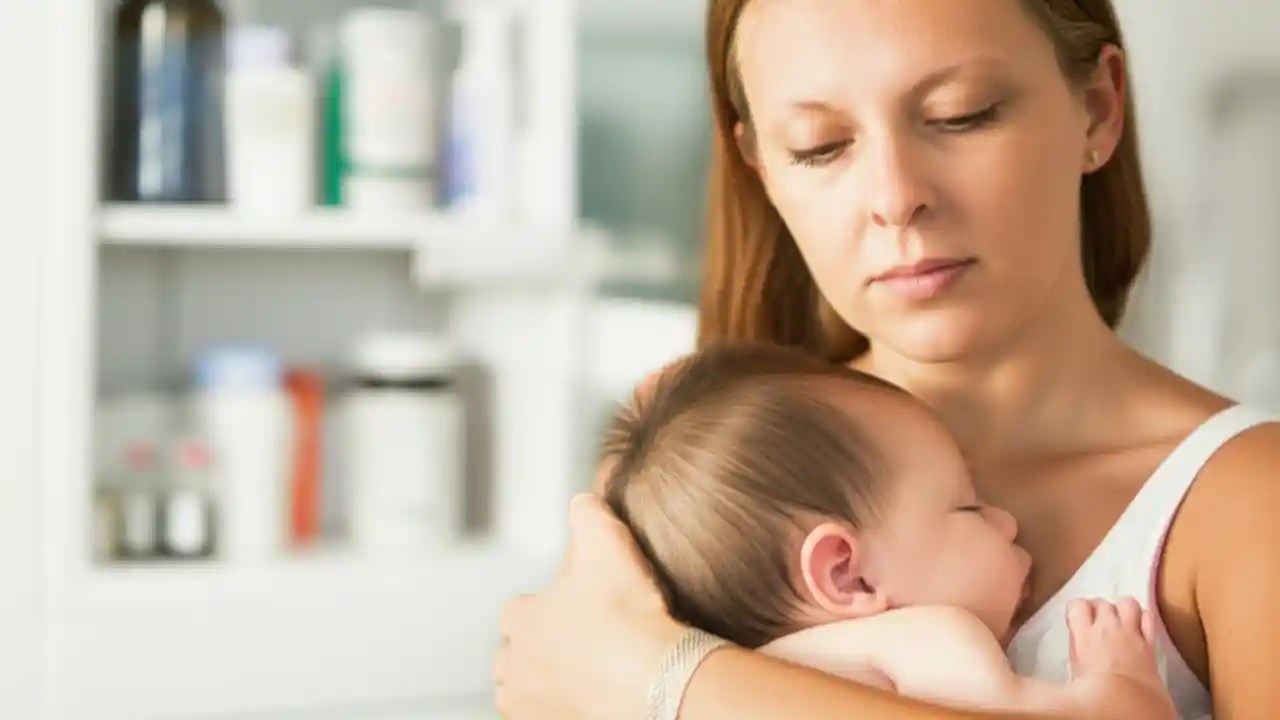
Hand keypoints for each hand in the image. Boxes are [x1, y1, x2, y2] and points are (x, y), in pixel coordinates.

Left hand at [494, 494, 686, 718]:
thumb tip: (581, 502)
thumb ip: (587, 514)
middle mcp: (516, 668)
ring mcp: (533, 707)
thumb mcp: (607, 543)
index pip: (516, 611)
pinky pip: (543, 718)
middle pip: (511, 657)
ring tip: (575, 674)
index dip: (543, 606)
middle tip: (573, 643)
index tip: (571, 606)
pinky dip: (557, 708)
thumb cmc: (628, 615)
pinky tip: (586, 697)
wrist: (656, 678)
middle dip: (534, 649)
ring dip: (539, 682)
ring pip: (520, 693)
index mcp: (521, 622)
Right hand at [1067, 598, 1175, 718]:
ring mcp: (1131, 633)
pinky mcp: (1149, 642)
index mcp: (1085, 635)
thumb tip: (1068, 644)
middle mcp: (1108, 628)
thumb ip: (1073, 650)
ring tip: (1117, 618)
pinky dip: (1142, 617)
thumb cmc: (1098, 695)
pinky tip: (1137, 626)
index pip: (1077, 605)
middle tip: (1095, 621)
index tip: (1075, 619)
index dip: (1076, 610)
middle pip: (1101, 602)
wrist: (1131, 706)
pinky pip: (1148, 617)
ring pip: (1127, 602)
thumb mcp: (1073, 672)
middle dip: (1097, 608)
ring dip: (1121, 607)